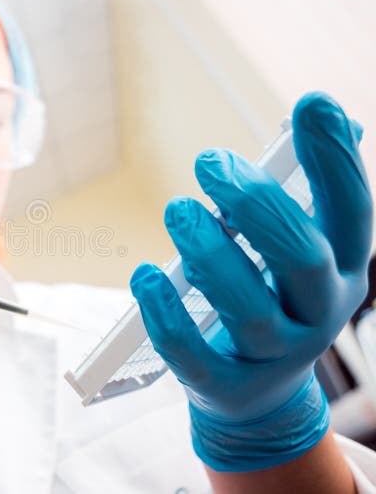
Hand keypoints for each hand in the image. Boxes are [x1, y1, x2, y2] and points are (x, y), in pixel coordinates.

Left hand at [130, 92, 372, 471]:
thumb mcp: (298, 250)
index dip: (337, 159)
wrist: (257, 396)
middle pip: (302, 259)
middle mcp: (316, 313)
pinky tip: (145, 276)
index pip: (352, 211)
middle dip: (257, 204)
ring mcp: (272, 356)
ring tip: (178, 211)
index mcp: (341, 269)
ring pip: (250, 310)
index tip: (311, 103)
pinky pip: (192, 356)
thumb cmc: (273, 299)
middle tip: (209, 162)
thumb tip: (327, 116)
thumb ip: (304, 192)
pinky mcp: (224, 386)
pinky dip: (166, 314)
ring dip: (210, 253)